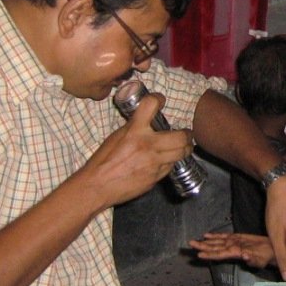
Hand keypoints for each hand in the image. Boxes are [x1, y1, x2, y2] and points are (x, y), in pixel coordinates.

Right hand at [76, 93, 193, 210]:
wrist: (98, 186)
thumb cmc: (103, 161)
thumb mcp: (116, 137)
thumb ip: (134, 127)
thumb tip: (147, 121)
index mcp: (134, 131)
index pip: (152, 105)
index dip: (158, 99)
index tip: (160, 101)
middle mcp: (148, 145)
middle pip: (181, 136)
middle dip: (187, 134)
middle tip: (185, 133)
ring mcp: (154, 163)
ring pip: (182, 153)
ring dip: (184, 148)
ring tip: (183, 146)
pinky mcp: (156, 177)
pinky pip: (170, 167)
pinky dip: (170, 162)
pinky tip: (166, 161)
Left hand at [190, 232, 275, 268]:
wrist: (272, 252)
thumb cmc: (267, 258)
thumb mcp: (261, 260)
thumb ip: (253, 259)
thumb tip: (245, 257)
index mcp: (236, 254)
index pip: (219, 254)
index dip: (209, 254)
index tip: (199, 254)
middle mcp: (232, 249)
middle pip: (214, 248)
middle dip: (202, 247)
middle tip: (190, 245)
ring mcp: (233, 244)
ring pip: (217, 242)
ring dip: (205, 242)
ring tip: (194, 241)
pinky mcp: (237, 239)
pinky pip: (224, 237)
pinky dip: (215, 236)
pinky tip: (206, 235)